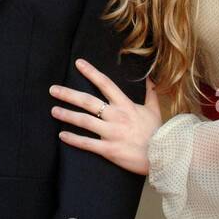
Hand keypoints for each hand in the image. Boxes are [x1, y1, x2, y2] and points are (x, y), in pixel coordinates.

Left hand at [50, 59, 160, 175]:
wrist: (165, 155)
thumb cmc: (159, 132)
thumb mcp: (155, 110)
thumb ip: (150, 94)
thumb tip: (150, 79)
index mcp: (125, 105)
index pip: (105, 83)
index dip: (91, 72)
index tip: (78, 63)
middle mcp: (116, 116)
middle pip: (88, 101)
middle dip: (69, 94)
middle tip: (53, 90)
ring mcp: (111, 133)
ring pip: (84, 121)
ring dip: (67, 115)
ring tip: (53, 110)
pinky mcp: (109, 149)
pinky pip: (87, 143)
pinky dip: (73, 139)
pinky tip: (62, 135)